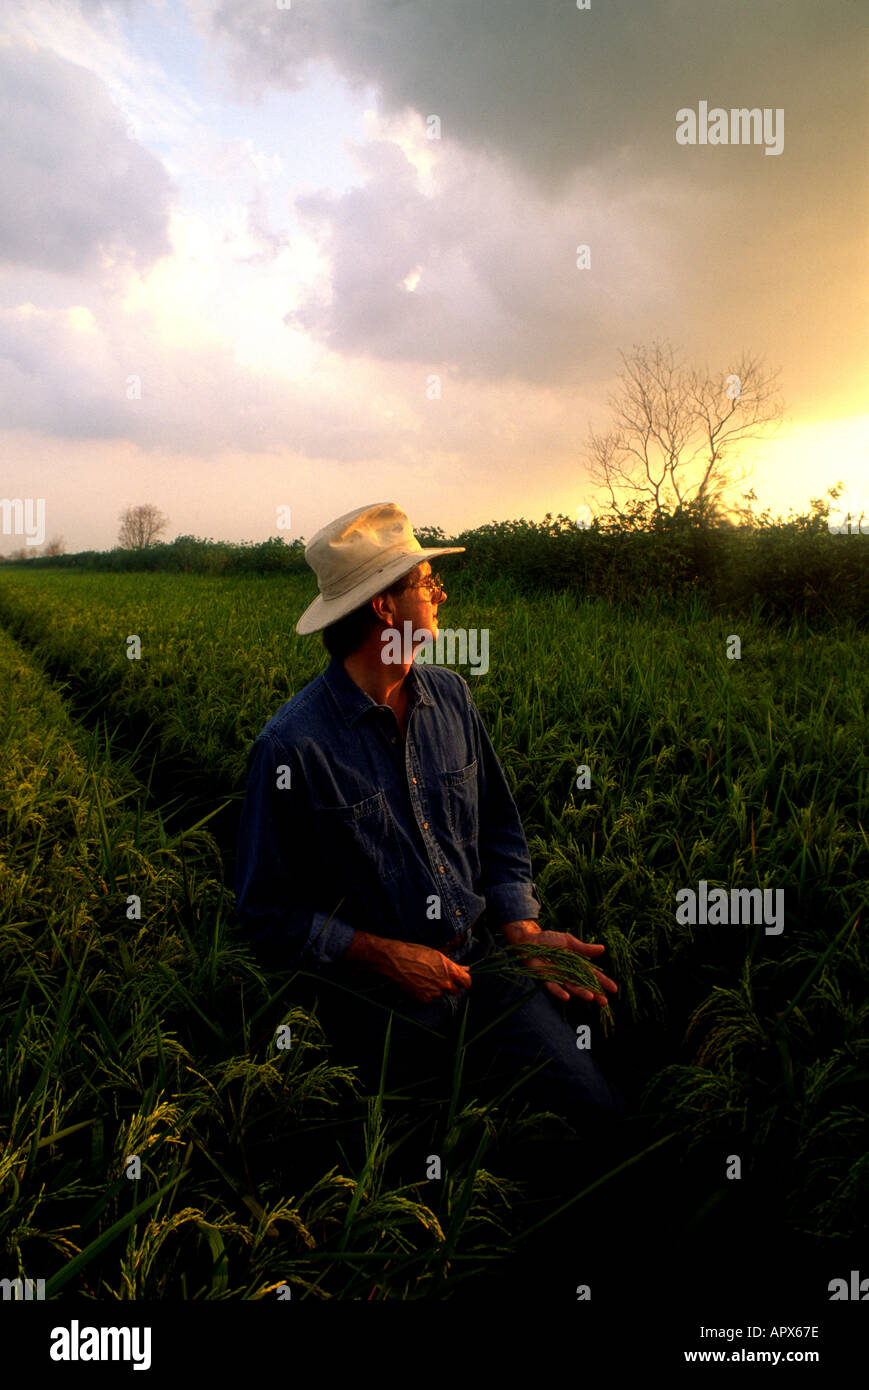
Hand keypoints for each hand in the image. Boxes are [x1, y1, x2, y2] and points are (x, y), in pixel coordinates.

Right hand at [376, 939, 471, 1002]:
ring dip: (436, 988)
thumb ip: (454, 965)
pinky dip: (426, 992)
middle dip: (451, 986)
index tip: (461, 981)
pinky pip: (429, 997)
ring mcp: (435, 992)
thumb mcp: (438, 956)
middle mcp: (446, 984)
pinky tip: (418, 982)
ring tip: (424, 977)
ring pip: (441, 993)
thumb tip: (466, 968)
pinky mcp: (424, 998)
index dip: (464, 981)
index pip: (467, 982)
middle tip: (441, 978)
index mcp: (451, 971)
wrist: (398, 960)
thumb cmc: (418, 953)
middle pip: (456, 990)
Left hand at [500, 920, 616, 1006]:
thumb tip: (603, 949)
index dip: (603, 982)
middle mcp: (569, 973)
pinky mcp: (545, 978)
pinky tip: (567, 997)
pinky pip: (553, 987)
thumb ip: (584, 948)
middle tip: (605, 1002)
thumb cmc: (549, 940)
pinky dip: (559, 992)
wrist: (530, 939)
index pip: (593, 975)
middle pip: (584, 985)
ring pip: (571, 987)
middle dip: (595, 993)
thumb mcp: (568, 942)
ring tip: (591, 998)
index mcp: (577, 964)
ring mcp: (557, 977)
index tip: (614, 990)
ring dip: (581, 993)